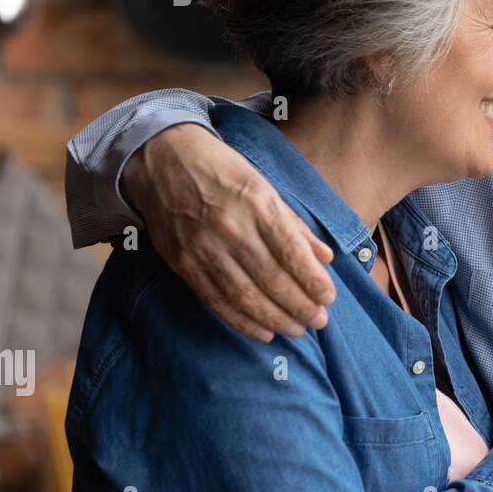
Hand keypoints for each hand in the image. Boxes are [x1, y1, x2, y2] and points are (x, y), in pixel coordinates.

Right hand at [122, 123, 336, 341]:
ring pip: (245, 296)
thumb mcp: (265, 186)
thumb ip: (295, 225)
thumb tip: (325, 257)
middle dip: (300, 306)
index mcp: (258, 205)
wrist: (163, 161)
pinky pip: (216, 300)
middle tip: (319, 321)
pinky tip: (264, 331)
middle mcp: (232, 229)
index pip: (292, 254)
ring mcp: (204, 249)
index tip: (329, 298)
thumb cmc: (223, 170)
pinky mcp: (184, 264)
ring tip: (297, 330)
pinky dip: (242, 321)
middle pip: (272, 279)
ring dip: (276, 318)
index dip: (313, 282)